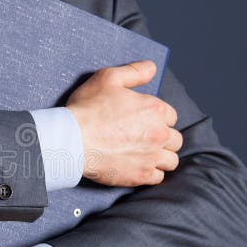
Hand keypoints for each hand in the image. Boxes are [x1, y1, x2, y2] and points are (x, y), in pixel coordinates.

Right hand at [66, 60, 182, 185]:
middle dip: (163, 138)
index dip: (158, 118)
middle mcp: (159, 133)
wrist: (71, 140)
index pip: (171, 116)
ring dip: (161, 157)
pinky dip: (151, 173)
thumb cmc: (87, 109)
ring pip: (171, 160)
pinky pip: (159, 178)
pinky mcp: (141, 175)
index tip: (144, 122)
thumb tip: (151, 68)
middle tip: (144, 139)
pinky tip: (138, 167)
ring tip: (145, 155)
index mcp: (154, 109)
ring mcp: (151, 156)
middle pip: (175, 139)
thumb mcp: (108, 78)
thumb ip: (134, 71)